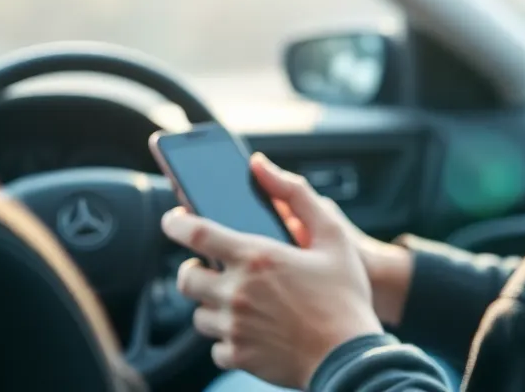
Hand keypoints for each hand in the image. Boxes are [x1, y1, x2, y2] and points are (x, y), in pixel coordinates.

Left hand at [162, 154, 382, 389]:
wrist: (351, 357)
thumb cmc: (345, 295)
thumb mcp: (333, 235)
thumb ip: (295, 194)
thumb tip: (261, 165)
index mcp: (256, 257)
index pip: (195, 233)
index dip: (175, 222)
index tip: (173, 220)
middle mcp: (237, 292)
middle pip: (186, 278)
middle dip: (194, 270)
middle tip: (214, 268)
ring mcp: (234, 327)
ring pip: (199, 314)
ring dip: (213, 305)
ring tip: (242, 302)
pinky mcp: (238, 356)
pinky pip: (215, 346)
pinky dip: (228, 338)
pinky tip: (253, 330)